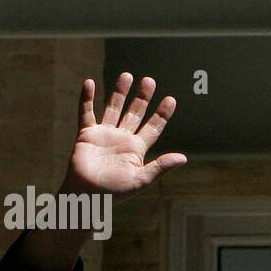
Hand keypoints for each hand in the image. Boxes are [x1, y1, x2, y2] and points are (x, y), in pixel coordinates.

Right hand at [60, 73, 185, 199]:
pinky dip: (87, 99)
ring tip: (127, 75)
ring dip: (120, 92)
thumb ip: (160, 166)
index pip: (153, 127)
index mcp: (137, 148)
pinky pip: (86, 112)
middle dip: (142, 98)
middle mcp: (122, 138)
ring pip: (114, 108)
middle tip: (150, 80)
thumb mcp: (142, 179)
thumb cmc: (115, 192)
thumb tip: (184, 158)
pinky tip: (89, 83)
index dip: (162, 114)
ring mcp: (104, 134)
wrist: (88, 196)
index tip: (170, 99)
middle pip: (135, 113)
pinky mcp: (86, 134)